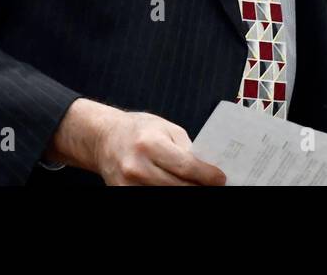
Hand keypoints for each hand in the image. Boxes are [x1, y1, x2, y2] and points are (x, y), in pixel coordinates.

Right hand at [79, 104, 225, 185]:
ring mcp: (128, 184)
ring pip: (166, 196)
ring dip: (185, 191)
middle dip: (199, 187)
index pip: (186, 167)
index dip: (207, 176)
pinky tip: (175, 186)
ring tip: (194, 185)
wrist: (105, 138)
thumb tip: (207, 169)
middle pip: (178, 187)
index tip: (221, 179)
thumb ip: (186, 149)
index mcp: (151, 144)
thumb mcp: (167, 129)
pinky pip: (151, 197)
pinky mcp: (122, 193)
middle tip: (211, 185)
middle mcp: (137, 166)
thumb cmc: (139, 130)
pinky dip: (167, 193)